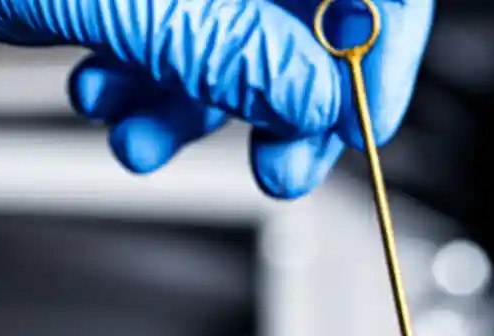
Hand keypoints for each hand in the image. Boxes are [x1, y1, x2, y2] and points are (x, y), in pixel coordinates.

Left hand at [0, 0, 432, 197]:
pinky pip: (181, 34)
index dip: (381, 48)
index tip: (360, 121)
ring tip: (153, 140)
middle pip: (312, 7)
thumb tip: (319, 101)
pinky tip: (113, 101)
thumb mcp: (126, 0)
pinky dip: (155, 85)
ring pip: (241, 30)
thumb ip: (237, 48)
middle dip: (288, 96)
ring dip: (204, 104)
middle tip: (274, 160)